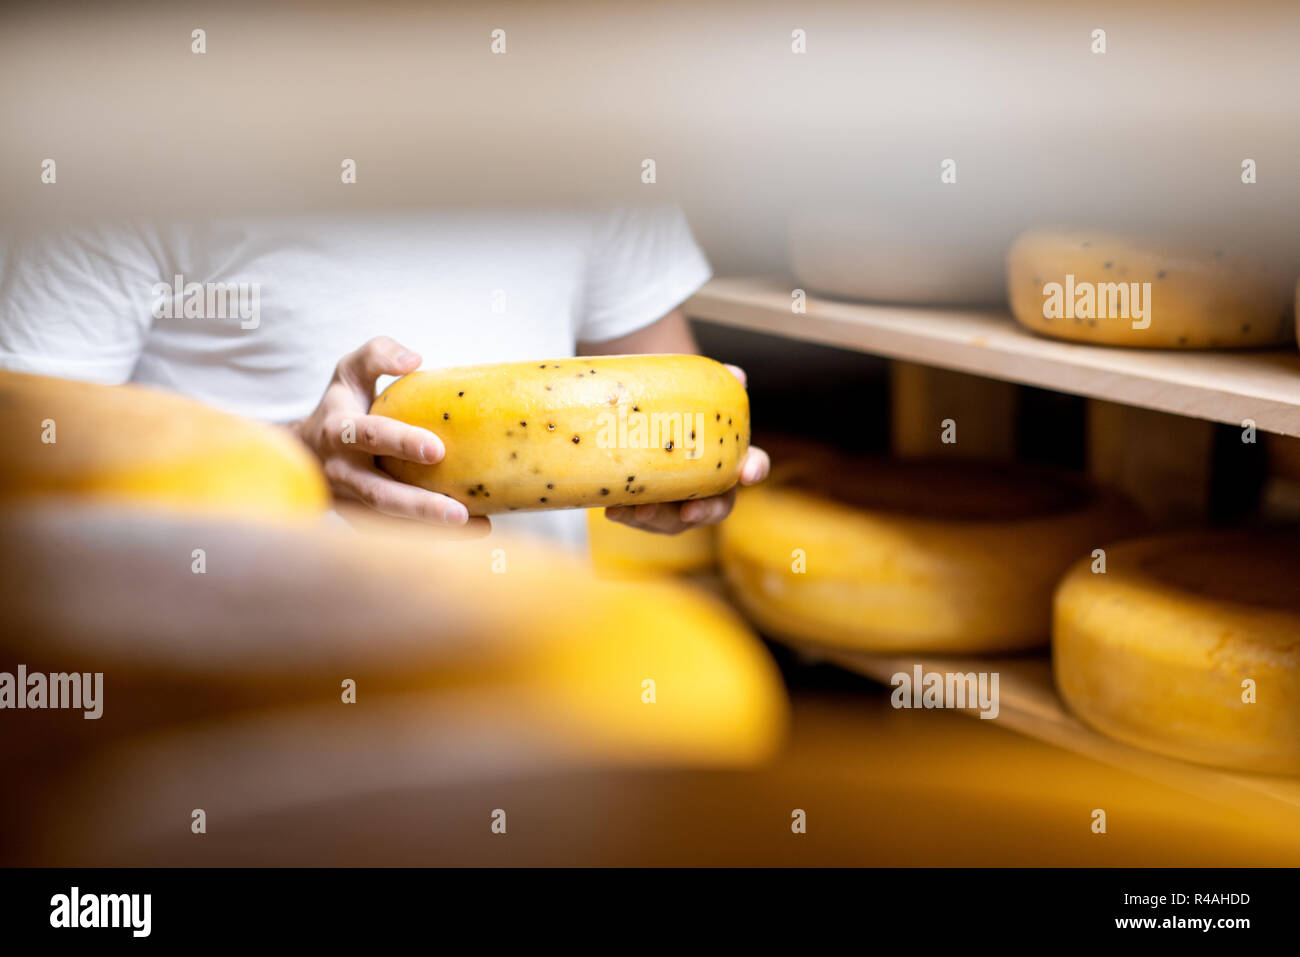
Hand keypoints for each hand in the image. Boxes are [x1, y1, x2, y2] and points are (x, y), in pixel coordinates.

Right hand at [290, 336, 478, 527]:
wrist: (300, 455)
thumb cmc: (338, 406)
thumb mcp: (349, 370)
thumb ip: (378, 354)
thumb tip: (416, 359)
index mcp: (339, 431)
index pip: (369, 436)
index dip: (400, 442)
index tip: (437, 450)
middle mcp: (342, 472)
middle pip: (380, 494)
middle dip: (418, 506)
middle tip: (459, 513)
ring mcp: (351, 503)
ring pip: (391, 522)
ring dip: (432, 529)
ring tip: (478, 527)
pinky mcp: (362, 523)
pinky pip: (396, 534)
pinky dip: (431, 537)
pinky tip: (474, 529)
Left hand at [602, 364, 769, 534]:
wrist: (646, 421)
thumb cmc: (679, 411)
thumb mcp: (695, 396)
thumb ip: (715, 386)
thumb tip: (737, 373)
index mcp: (729, 461)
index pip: (753, 465)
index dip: (754, 469)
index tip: (748, 473)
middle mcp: (709, 490)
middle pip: (714, 509)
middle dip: (703, 512)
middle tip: (689, 511)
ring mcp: (679, 505)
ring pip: (674, 521)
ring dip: (657, 518)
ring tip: (639, 509)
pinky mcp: (650, 510)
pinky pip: (641, 519)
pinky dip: (628, 515)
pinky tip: (613, 509)